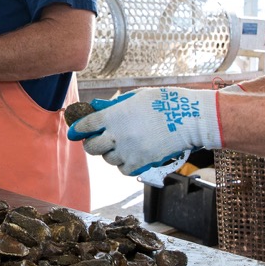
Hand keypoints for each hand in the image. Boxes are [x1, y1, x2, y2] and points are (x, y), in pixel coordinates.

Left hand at [66, 87, 221, 175]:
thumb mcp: (138, 97)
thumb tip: (97, 109)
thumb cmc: (166, 102)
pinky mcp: (141, 162)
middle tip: (97, 140)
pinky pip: (123, 169)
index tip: (74, 132)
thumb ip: (116, 105)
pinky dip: (124, 164)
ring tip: (123, 144)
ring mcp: (129, 151)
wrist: (190, 119)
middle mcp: (117, 135)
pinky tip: (131, 155)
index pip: (85, 125)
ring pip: (108, 159)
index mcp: (114, 115)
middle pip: (91, 147)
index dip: (77, 129)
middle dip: (91, 143)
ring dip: (111, 153)